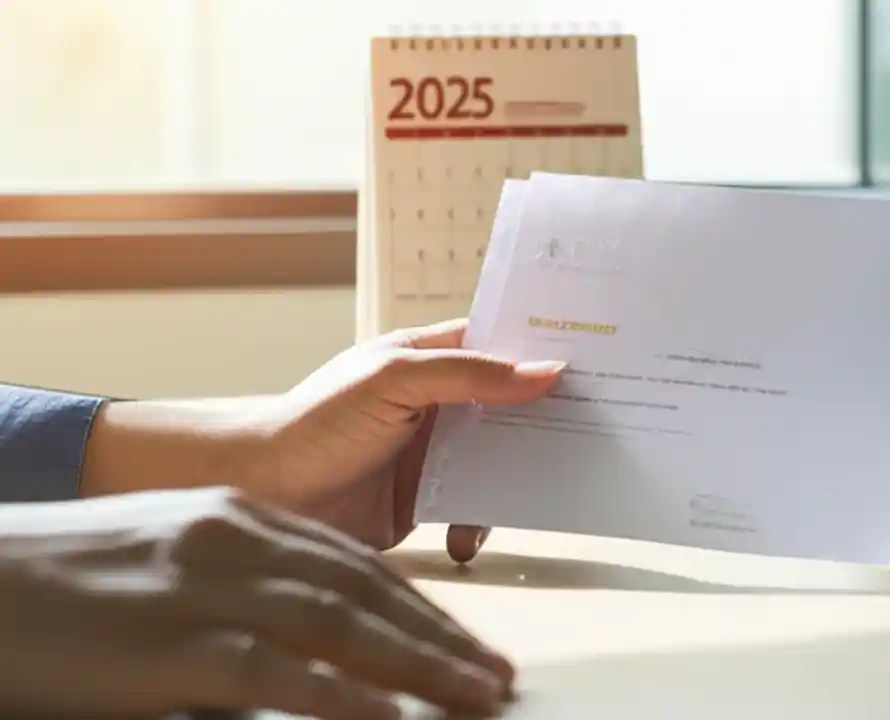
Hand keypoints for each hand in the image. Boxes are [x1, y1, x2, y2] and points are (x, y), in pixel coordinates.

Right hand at [0, 487, 512, 717]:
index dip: (418, 603)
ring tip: (477, 697)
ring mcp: (208, 588)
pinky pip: (279, 671)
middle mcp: (236, 540)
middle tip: (496, 674)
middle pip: (367, 588)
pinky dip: (343, 695)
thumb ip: (239, 585)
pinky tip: (390, 717)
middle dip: (441, 635)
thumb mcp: (166, 563)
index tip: (463, 637)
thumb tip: (305, 637)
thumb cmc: (61, 583)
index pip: (353, 560)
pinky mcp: (175, 643)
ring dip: (422, 664)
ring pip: (344, 624)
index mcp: (236, 518)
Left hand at [81, 319, 562, 554]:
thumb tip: (545, 371)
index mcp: (429, 358)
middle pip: (511, 404)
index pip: (499, 341)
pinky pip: (475, 508)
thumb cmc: (314, 422)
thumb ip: (469, 375)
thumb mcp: (394, 380)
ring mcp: (435, 452)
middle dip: (547, 418)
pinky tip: (467, 538)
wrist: (262, 494)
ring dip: (519, 477)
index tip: (595, 355)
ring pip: (502, 459)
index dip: (542, 346)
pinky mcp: (427, 501)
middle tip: (595, 427)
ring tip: (541, 490)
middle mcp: (438, 402)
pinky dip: (480, 524)